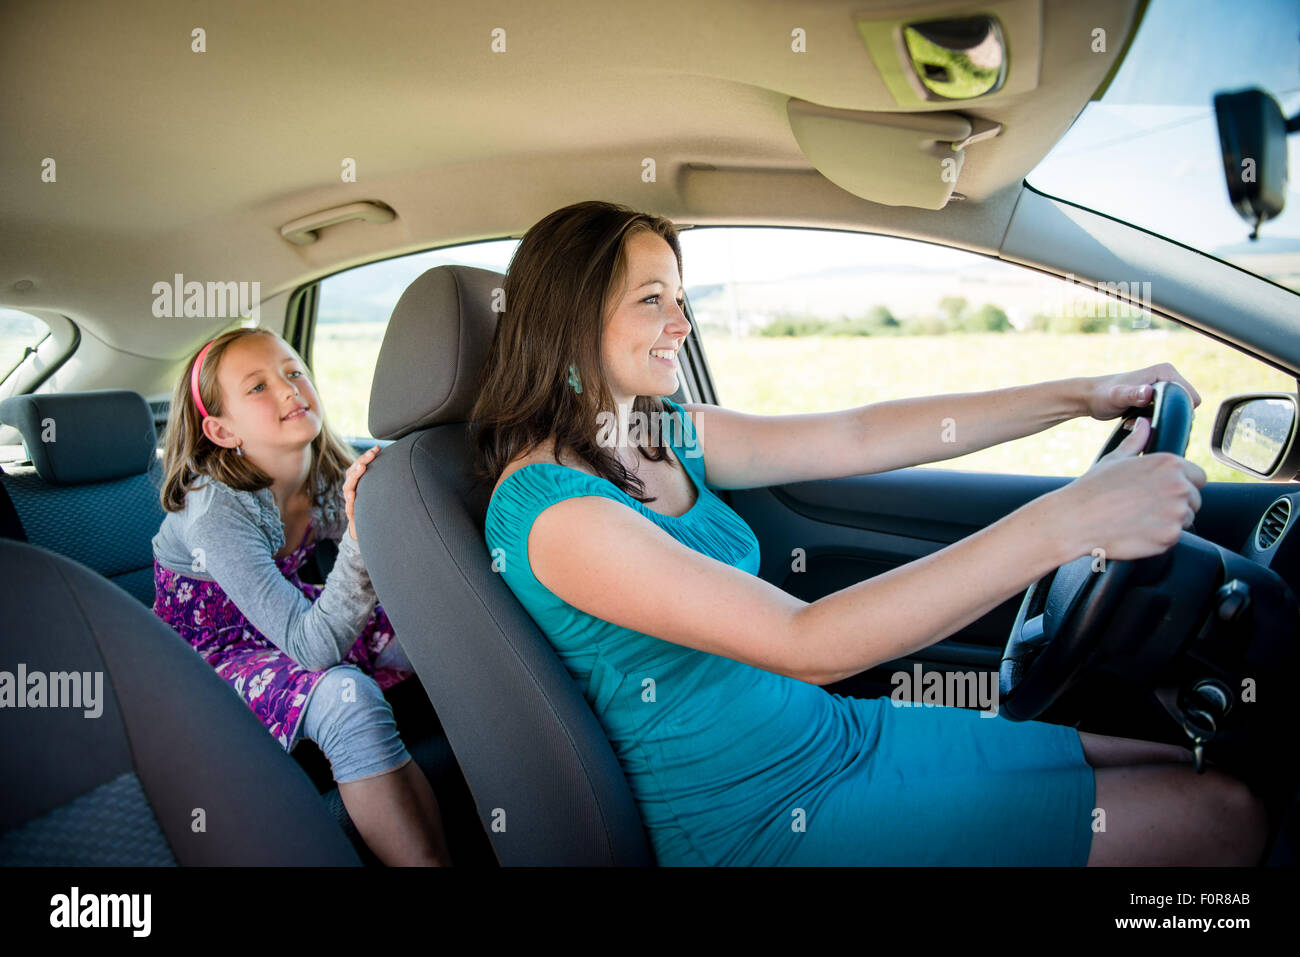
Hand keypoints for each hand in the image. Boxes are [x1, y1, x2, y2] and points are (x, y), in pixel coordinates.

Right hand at [344, 445, 380, 541]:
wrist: (365, 529)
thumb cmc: (374, 506)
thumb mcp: (379, 491)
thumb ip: (385, 479)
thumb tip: (403, 461)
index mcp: (358, 482)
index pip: (360, 465)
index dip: (367, 456)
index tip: (377, 448)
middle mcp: (352, 489)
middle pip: (353, 472)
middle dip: (362, 461)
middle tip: (371, 454)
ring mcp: (350, 501)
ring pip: (348, 486)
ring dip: (355, 476)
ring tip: (362, 467)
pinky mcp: (351, 513)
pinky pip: (348, 506)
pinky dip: (350, 500)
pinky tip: (352, 496)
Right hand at [1054, 417, 1206, 562]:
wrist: (1076, 520)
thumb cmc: (1092, 489)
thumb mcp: (1114, 459)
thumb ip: (1136, 442)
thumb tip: (1144, 424)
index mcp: (1169, 464)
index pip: (1198, 476)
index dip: (1183, 484)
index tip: (1163, 491)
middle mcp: (1178, 486)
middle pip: (1194, 500)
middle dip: (1176, 504)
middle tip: (1146, 508)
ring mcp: (1176, 512)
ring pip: (1185, 520)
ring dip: (1169, 522)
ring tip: (1139, 519)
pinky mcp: (1170, 536)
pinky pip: (1173, 538)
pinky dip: (1159, 538)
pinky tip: (1137, 531)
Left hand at [1081, 362, 1201, 421]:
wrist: (1089, 398)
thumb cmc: (1102, 395)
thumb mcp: (1117, 397)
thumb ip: (1133, 395)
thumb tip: (1148, 393)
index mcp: (1166, 372)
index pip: (1191, 397)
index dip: (1177, 411)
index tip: (1154, 416)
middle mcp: (1168, 377)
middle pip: (1184, 406)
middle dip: (1166, 417)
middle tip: (1142, 419)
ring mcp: (1162, 388)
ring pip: (1174, 412)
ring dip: (1157, 420)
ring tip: (1136, 420)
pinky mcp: (1156, 398)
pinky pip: (1164, 414)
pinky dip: (1151, 420)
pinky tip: (1134, 420)